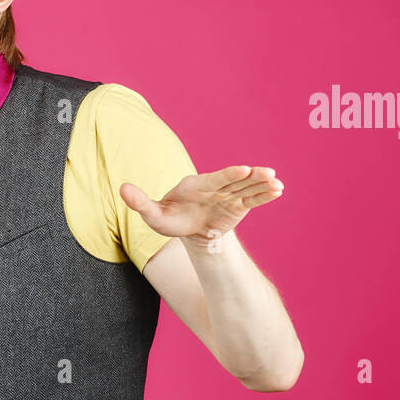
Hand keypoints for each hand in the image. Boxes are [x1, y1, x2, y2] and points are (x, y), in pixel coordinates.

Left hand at [119, 165, 283, 245]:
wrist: (186, 229)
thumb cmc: (168, 219)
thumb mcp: (152, 215)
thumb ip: (140, 202)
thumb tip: (122, 188)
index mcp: (196, 185)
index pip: (215, 178)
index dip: (229, 174)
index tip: (243, 169)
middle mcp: (215, 187)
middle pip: (235, 181)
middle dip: (252, 177)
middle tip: (268, 173)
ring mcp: (228, 195)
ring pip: (247, 188)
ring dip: (262, 184)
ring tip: (278, 183)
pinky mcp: (238, 206)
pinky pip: (252, 200)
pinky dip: (264, 196)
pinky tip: (278, 191)